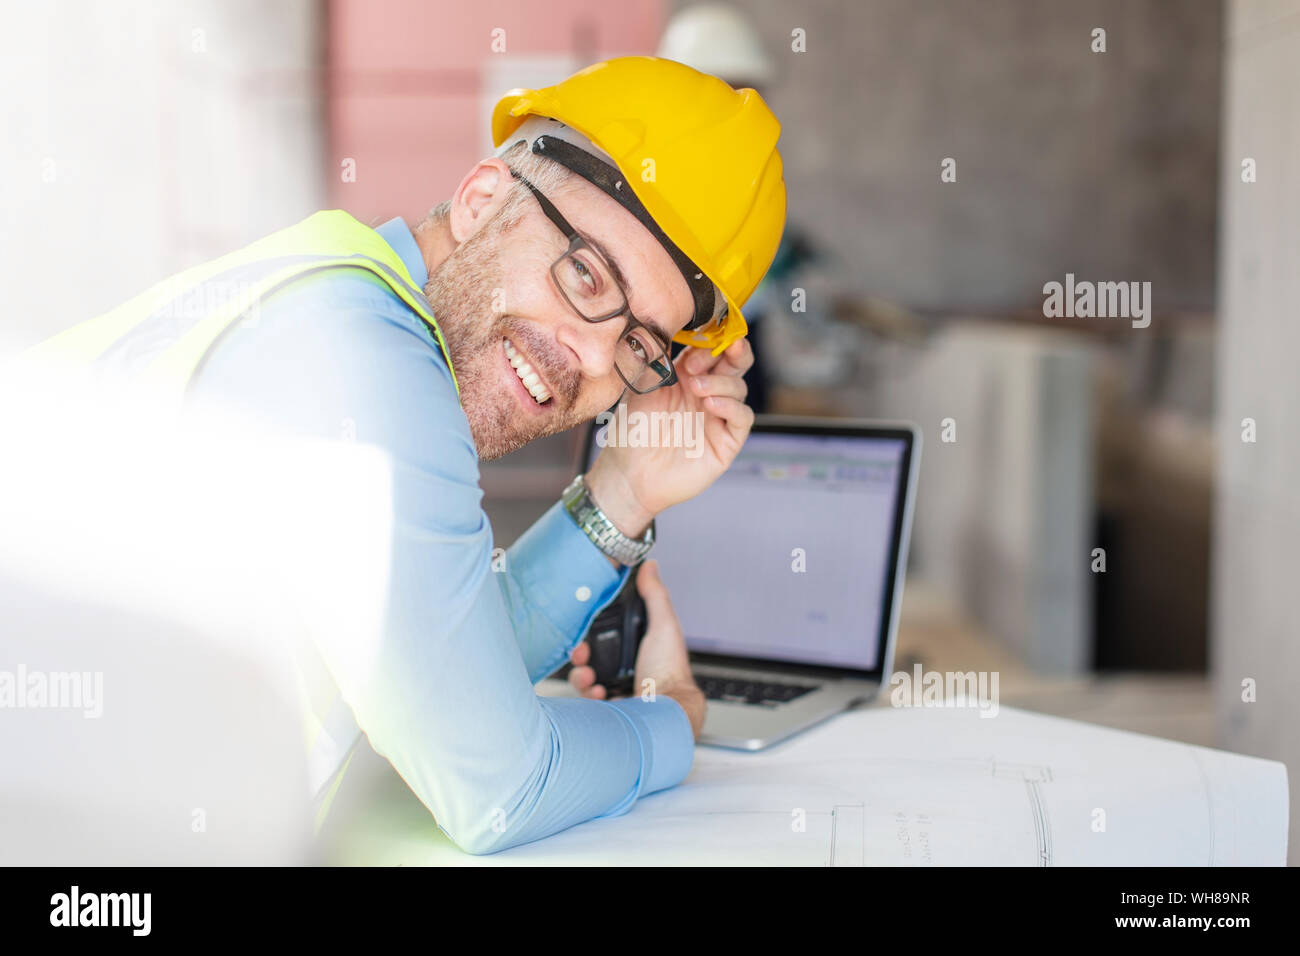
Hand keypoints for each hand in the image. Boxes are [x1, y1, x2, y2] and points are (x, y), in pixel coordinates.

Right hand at [566, 560, 705, 739]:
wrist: (667, 710)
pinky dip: (588, 693)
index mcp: (635, 643)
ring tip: (589, 677)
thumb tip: (650, 567)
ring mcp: (614, 685)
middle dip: (581, 653)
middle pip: (590, 653)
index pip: (605, 629)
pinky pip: (586, 696)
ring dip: (581, 674)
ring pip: (584, 675)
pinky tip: (598, 692)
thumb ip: (655, 595)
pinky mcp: (607, 705)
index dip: (592, 626)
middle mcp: (624, 663)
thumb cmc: (669, 670)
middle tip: (581, 653)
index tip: (583, 623)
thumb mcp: (663, 626)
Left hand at [584, 338, 755, 537]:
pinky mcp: (727, 442)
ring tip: (698, 388)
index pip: (712, 349)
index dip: (710, 343)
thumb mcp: (641, 387)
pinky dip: (732, 407)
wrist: (629, 473)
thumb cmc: (632, 431)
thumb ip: (657, 358)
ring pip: (739, 388)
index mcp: (688, 376)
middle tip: (725, 347)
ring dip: (722, 382)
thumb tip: (664, 322)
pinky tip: (711, 405)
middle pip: (736, 363)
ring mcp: (719, 417)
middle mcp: (707, 394)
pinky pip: (742, 418)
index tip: (692, 351)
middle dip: (734, 350)